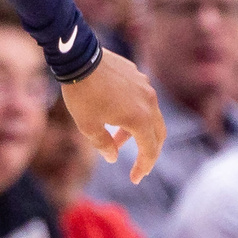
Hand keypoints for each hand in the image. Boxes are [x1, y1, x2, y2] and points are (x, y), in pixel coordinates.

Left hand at [59, 50, 165, 181]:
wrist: (78, 58)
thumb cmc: (82, 94)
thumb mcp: (88, 126)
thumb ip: (104, 144)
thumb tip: (113, 156)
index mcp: (140, 118)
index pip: (150, 150)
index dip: (144, 167)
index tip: (135, 179)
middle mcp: (149, 102)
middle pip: (158, 133)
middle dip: (149, 152)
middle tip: (138, 166)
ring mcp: (145, 87)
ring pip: (151, 115)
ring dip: (138, 131)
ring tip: (116, 139)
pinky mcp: (138, 76)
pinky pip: (143, 100)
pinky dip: (135, 113)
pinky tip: (116, 114)